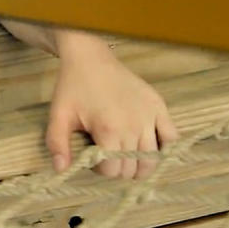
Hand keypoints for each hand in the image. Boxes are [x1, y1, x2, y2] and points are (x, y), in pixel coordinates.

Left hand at [45, 47, 176, 179]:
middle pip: (132, 168)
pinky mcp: (159, 106)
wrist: (90, 58)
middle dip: (118, 168)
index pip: (112, 170)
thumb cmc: (73, 87)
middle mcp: (133, 125)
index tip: (93, 155)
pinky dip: (164, 148)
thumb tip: (60, 170)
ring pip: (152, 159)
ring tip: (125, 154)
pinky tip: (148, 145)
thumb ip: (57, 144)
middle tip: (107, 153)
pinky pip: (172, 137)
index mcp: (109, 129)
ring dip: (139, 164)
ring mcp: (149, 116)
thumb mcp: (58, 115)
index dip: (100, 169)